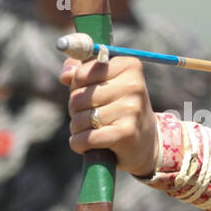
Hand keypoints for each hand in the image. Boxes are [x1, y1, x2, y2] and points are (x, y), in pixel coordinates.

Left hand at [60, 55, 159, 176]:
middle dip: (76, 110)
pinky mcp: (126, 133)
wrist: (145, 142)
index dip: (77, 87)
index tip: (90, 94)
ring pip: (79, 119)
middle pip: (78, 97)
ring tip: (92, 129)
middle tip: (90, 115)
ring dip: (77, 128)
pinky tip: (87, 144)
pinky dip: (79, 144)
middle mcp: (133, 85)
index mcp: (129, 66)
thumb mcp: (105, 84)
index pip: (81, 73)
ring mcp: (131, 109)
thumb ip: (81, 72)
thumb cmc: (119, 108)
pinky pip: (86, 138)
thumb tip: (65, 75)